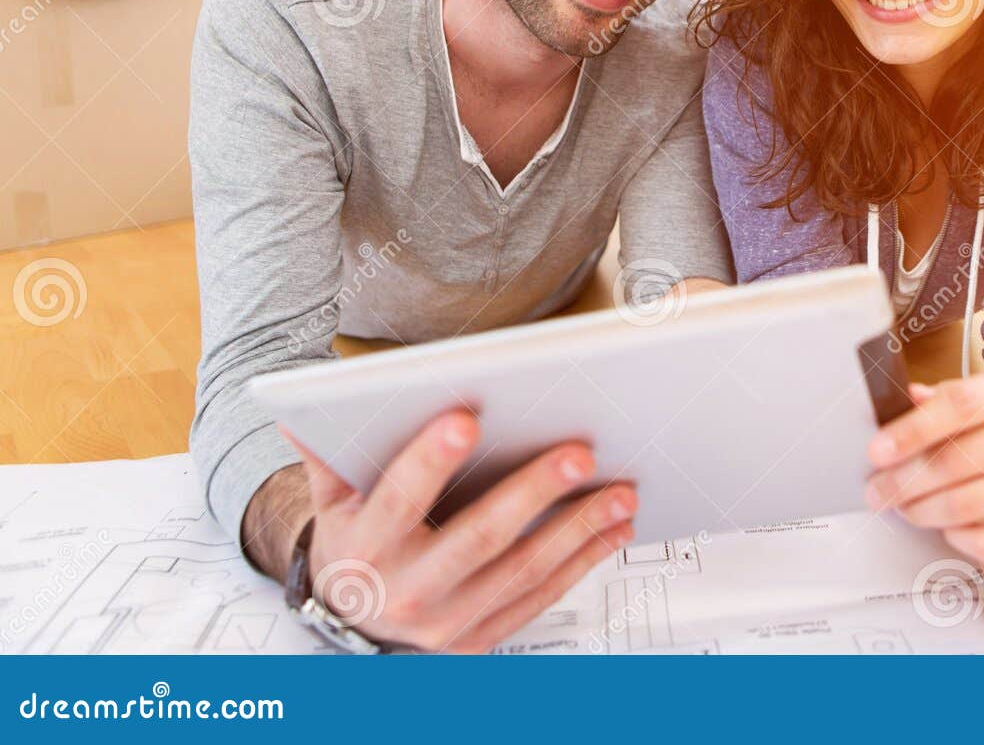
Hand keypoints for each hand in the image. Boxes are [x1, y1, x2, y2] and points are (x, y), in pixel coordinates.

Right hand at [279, 409, 634, 653]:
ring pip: (524, 570)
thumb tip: (301, 407)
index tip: (465, 418)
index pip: (399, 498)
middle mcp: (409, 590)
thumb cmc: (355, 545)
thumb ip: (328, 454)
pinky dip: (584, 562)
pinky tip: (614, 529)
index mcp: (367, 547)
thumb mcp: (333, 502)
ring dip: (579, 529)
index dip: (429, 460)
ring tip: (621, 491)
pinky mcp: (484, 638)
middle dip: (534, 493)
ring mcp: (450, 622)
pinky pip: (542, 596)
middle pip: (479, 537)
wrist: (357, 623)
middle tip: (580, 453)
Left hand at [865, 365, 983, 568]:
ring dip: (923, 511)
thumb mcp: (963, 396)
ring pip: (969, 503)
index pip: (961, 403)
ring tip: (903, 507)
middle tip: (877, 491)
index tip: (877, 452)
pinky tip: (944, 527)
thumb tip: (896, 403)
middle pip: (959, 459)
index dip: (912, 430)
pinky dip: (957, 539)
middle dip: (905, 480)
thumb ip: (930, 402)